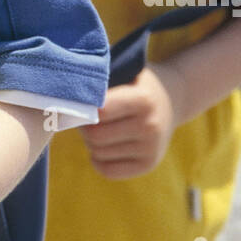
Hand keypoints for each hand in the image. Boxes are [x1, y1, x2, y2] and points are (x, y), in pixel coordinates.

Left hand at [79, 62, 185, 178]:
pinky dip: (97, 159)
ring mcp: (151, 148)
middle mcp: (150, 126)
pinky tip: (103, 145)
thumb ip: (101, 80)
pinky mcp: (148, 164)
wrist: (172, 99)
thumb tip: (68, 95)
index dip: (84, 107)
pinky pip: (108, 170)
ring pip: (98, 153)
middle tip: (85, 116)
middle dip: (84, 126)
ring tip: (98, 127)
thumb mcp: (125, 70)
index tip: (80, 101)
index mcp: (144, 100)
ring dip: (90, 142)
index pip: (100, 111)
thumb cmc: (137, 82)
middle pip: (95, 135)